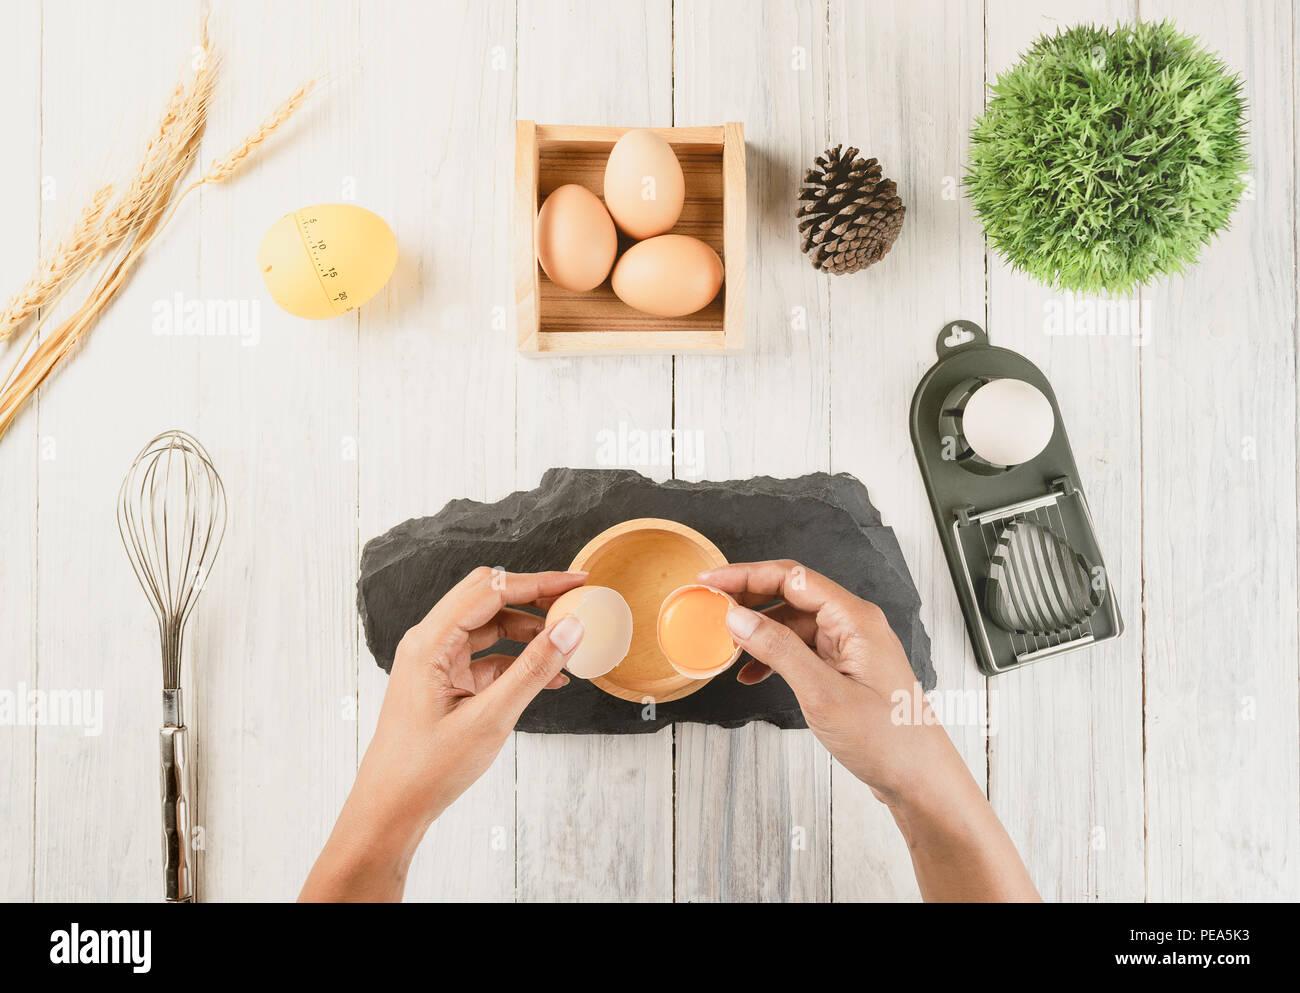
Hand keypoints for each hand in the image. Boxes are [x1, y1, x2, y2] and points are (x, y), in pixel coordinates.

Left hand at [300, 566, 587, 900]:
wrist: (391, 808)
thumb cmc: (427, 768)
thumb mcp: (490, 718)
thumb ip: (532, 670)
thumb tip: (569, 629)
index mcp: (429, 642)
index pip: (490, 590)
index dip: (538, 582)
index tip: (576, 581)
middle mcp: (429, 642)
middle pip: (487, 596)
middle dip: (532, 596)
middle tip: (572, 603)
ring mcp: (436, 660)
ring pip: (489, 624)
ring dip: (528, 629)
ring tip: (566, 643)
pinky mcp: (445, 680)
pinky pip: (487, 655)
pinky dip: (518, 659)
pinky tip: (551, 675)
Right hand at [699, 559, 947, 804]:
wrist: (919, 779)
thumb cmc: (888, 739)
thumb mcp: (822, 693)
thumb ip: (779, 650)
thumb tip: (739, 617)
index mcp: (855, 619)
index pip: (791, 578)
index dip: (746, 575)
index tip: (711, 582)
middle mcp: (854, 625)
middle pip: (791, 595)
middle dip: (748, 600)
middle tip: (710, 608)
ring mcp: (851, 648)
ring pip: (794, 624)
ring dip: (759, 632)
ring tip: (727, 645)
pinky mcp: (846, 670)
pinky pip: (802, 650)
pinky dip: (774, 657)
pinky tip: (752, 674)